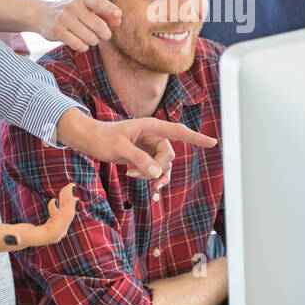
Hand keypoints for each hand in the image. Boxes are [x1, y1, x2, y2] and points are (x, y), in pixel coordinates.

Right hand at [0, 183, 77, 270]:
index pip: (53, 232)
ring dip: (63, 211)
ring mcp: (22, 236)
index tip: (70, 196)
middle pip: (57, 230)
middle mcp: (25, 239)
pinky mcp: (18, 232)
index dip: (65, 216)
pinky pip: (45, 225)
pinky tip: (51, 202)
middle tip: (71, 189)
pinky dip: (54, 213)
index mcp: (20, 240)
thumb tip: (18, 238)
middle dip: (68, 211)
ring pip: (53, 228)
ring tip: (66, 192)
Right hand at [37, 0, 120, 50]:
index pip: (100, 3)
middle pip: (99, 26)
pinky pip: (78, 44)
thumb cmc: (71, 13)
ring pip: (90, 38)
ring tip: (89, 39)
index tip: (119, 15)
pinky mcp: (57, 31)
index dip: (111, 10)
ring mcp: (64, 19)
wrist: (42, 14)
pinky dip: (83, 47)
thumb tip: (118, 20)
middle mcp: (73, 7)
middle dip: (105, 34)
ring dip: (93, 42)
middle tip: (102, 36)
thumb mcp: (86, 9)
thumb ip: (104, 14)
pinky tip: (81, 43)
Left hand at [88, 116, 216, 196]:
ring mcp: (151, 147)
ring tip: (131, 175)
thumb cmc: (103, 138)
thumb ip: (139, 159)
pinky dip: (149, 177)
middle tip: (135, 173)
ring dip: (150, 175)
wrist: (91, 140)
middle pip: (169, 156)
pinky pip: (157, 171)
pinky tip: (136, 178)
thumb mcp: (119, 148)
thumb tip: (157, 173)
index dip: (196, 138)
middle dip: (156, 168)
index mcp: (151, 126)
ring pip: (163, 166)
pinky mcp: (147, 157)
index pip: (179, 131)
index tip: (213, 143)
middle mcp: (155, 136)